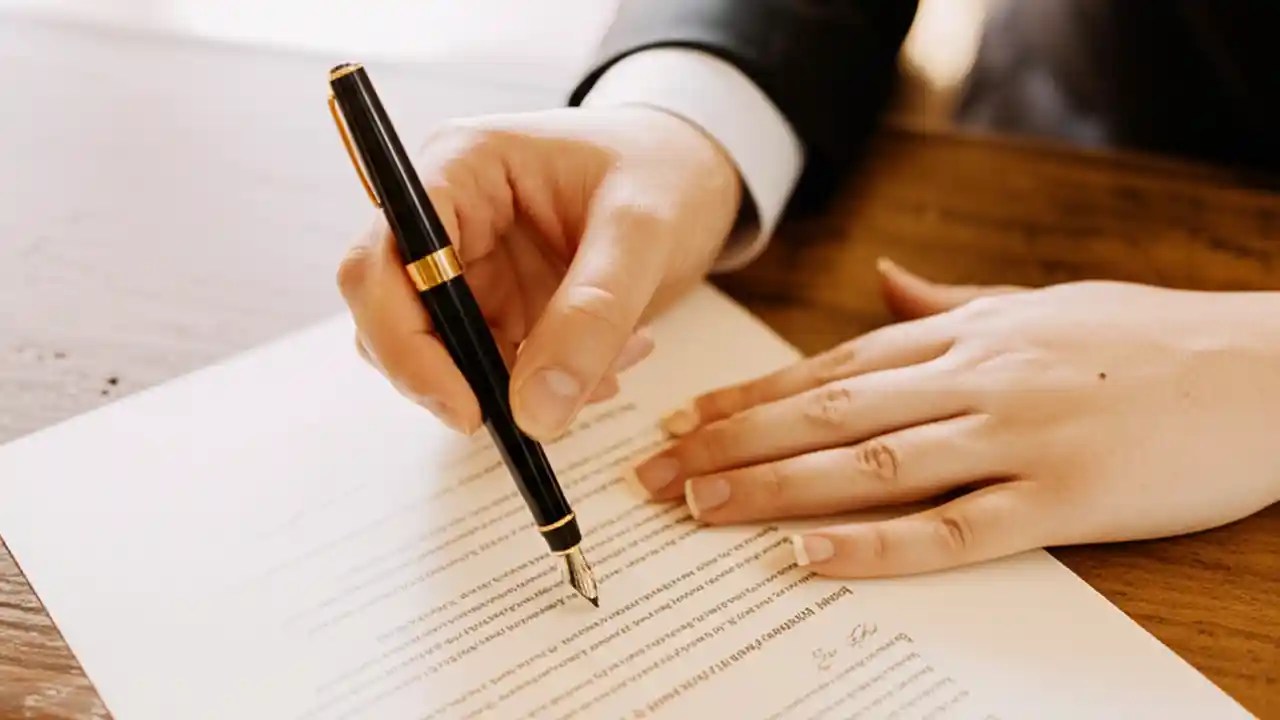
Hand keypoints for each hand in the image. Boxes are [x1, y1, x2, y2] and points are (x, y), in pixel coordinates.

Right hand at [336, 106, 740, 437]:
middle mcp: (447, 216)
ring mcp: (468, 264)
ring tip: (610, 366)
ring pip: (442, 354)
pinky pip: (491, 366)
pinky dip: (543, 385)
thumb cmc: (666, 171)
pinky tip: (610, 361)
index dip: (402, 340)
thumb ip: (592, 315)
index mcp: (462, 167)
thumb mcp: (643, 233)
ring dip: (512, 387)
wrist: (696, 173)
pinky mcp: (496, 304)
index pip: (385, 259)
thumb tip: (534, 412)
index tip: (465, 407)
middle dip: (457, 377)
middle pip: (393, 315)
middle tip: (535, 416)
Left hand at [634, 260, 1279, 576]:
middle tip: (656, 473)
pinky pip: (954, 528)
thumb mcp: (1039, 303)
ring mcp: (1015, 437)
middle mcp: (975, 377)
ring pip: (870, 461)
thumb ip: (950, 302)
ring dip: (776, 486)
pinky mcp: (1061, 500)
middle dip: (732, 442)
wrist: (1269, 369)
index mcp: (967, 334)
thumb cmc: (1148, 338)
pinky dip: (878, 543)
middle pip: (828, 410)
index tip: (683, 418)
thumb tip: (881, 286)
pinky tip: (812, 556)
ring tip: (700, 507)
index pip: (831, 363)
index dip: (750, 393)